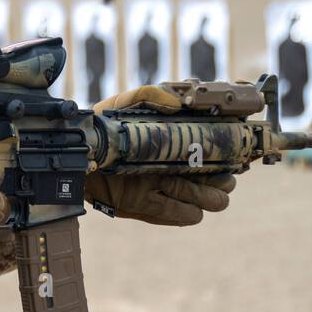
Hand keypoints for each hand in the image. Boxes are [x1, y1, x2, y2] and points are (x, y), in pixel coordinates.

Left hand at [89, 83, 235, 225]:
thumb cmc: (105, 123)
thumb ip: (151, 94)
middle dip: (223, 181)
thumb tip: (178, 103)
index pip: (223, 155)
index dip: (232, 157)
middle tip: (211, 173)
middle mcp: (182, 169)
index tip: (232, 154)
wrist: (79, 151)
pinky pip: (183, 216)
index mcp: (183, 144)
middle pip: (225, 184)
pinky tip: (180, 202)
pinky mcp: (148, 205)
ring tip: (190, 187)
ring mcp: (167, 189)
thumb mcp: (126, 102)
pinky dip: (187, 212)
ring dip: (208, 197)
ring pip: (211, 202)